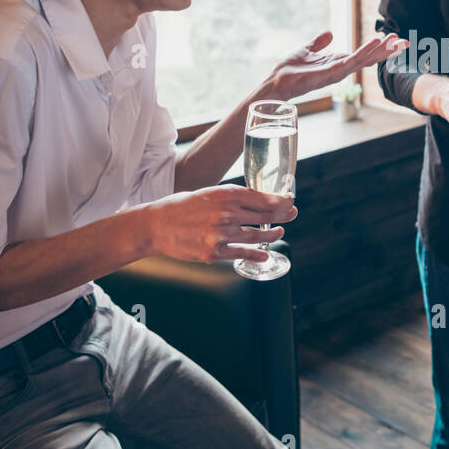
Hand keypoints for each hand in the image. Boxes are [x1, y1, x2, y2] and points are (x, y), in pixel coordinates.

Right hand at [146, 184, 297, 263]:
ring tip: (280, 232)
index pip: (263, 198)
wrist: (156, 226)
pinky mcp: (214, 253)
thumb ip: (234, 198)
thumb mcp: (210, 194)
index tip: (290, 201)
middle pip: (265, 216)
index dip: (281, 201)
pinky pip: (243, 254)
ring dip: (273, 234)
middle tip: (293, 214)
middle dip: (284, 215)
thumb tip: (262, 202)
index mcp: (226, 194)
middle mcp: (226, 213)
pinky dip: (257, 254)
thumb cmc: (183, 207)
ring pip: (257, 235)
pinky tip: (265, 254)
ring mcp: (220, 235)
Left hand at [268, 31, 408, 100]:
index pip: (363, 54)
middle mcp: (341, 68)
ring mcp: (338, 71)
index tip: (392, 38)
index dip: (378, 47)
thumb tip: (330, 33)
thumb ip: (319, 43)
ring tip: (395, 40)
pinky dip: (365, 52)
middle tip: (404, 41)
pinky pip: (353, 61)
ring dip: (380, 50)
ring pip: (365, 59)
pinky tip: (376, 43)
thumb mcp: (307, 49)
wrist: (277, 81)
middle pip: (369, 58)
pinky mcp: (332, 72)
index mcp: (338, 62)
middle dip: (387, 50)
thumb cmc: (289, 69)